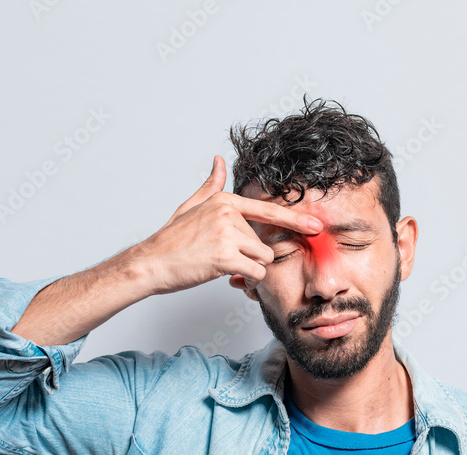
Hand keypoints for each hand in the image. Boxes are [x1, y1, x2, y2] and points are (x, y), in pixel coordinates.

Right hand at [137, 155, 322, 295]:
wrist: (150, 264)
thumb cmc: (170, 241)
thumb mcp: (190, 207)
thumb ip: (210, 187)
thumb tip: (219, 161)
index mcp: (224, 202)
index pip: (268, 210)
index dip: (296, 219)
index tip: (316, 226)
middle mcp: (228, 214)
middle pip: (264, 243)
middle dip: (251, 257)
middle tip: (226, 261)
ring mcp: (228, 235)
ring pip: (263, 259)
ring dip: (250, 269)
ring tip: (224, 268)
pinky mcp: (226, 257)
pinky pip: (255, 273)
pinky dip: (247, 281)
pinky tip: (228, 278)